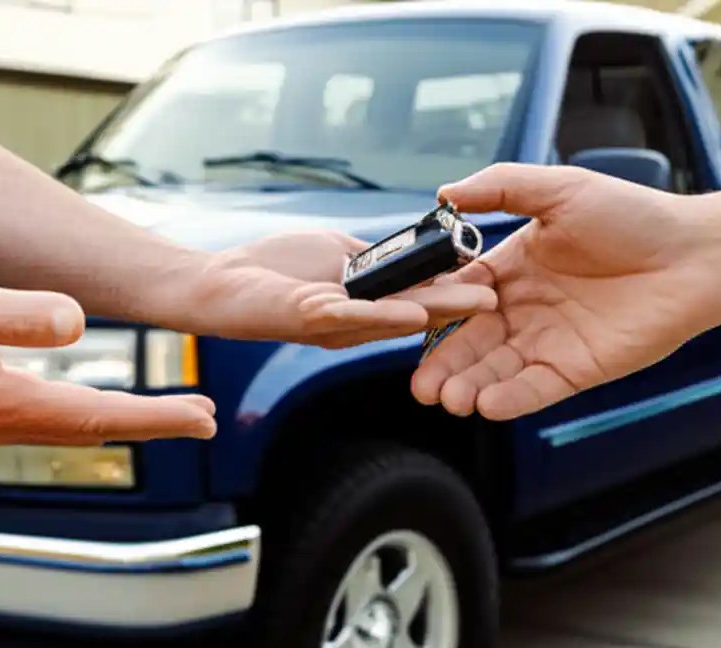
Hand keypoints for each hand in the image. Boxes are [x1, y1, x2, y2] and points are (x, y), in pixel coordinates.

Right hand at [0, 259, 215, 444]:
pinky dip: (93, 412)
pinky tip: (107, 404)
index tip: (202, 417)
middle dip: (155, 424)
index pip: (97, 415)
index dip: (155, 418)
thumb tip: (77, 323)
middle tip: (207, 418)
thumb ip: (13, 314)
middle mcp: (0, 421)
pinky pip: (53, 416)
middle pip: (95, 428)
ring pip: (76, 425)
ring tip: (177, 414)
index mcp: (0, 401)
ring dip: (129, 421)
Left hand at [188, 231, 496, 347]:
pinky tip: (413, 310)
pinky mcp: (308, 318)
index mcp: (365, 305)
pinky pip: (352, 317)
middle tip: (502, 300)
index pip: (420, 298)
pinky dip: (384, 313)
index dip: (456, 293)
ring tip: (474, 304)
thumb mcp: (337, 254)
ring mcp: (333, 324)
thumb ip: (371, 257)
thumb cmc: (273, 268)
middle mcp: (355, 323)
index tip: (496, 282)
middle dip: (459, 307)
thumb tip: (406, 250)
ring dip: (435, 310)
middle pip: (416, 313)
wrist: (219, 283)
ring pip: (393, 319)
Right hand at [411, 164, 720, 419]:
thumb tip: (444, 193)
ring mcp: (549, 341)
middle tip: (421, 387)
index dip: (435, 311)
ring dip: (470, 387)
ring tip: (448, 400)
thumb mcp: (560, 189)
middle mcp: (525, 308)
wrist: (697, 255)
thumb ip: (501, 188)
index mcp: (514, 267)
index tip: (408, 323)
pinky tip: (487, 405)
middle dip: (445, 366)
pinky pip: (535, 388)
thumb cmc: (634, 215)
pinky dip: (511, 399)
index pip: (461, 294)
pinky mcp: (577, 369)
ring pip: (497, 371)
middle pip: (471, 343)